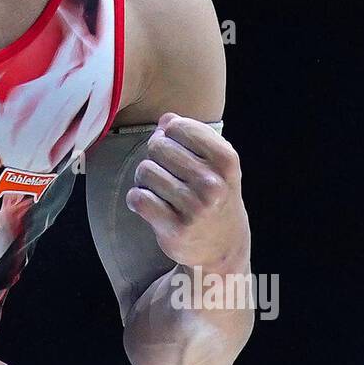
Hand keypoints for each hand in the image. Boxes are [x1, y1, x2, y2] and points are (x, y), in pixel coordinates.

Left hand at [124, 113, 249, 270]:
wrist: (224, 245)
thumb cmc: (215, 195)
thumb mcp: (216, 162)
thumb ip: (193, 134)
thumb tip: (166, 119)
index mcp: (226, 161)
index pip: (178, 126)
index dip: (169, 135)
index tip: (176, 150)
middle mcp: (213, 184)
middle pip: (157, 146)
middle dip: (155, 156)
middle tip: (166, 172)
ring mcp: (194, 208)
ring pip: (145, 170)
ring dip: (145, 179)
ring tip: (159, 190)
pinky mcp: (174, 229)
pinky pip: (138, 198)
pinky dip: (137, 199)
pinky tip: (148, 205)